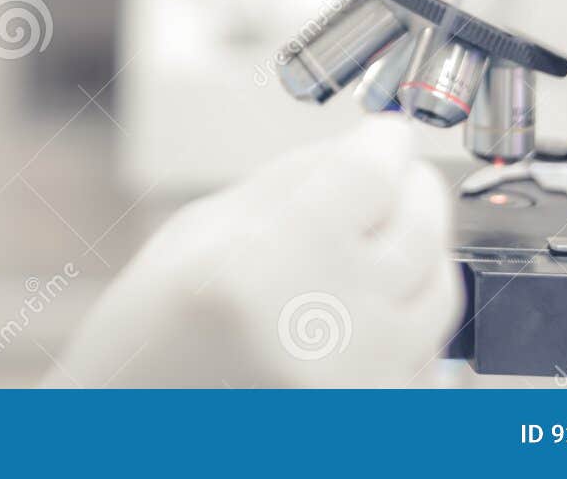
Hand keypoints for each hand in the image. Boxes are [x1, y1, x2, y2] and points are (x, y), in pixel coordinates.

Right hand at [51, 115, 463, 386]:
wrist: (127, 433)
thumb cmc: (150, 333)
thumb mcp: (200, 231)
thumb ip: (293, 179)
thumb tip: (374, 143)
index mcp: (263, 270)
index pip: (371, 177)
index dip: (387, 141)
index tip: (387, 133)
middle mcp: (320, 335)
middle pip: (421, 229)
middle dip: (415, 188)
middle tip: (397, 177)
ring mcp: (355, 393)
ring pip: (438, 292)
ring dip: (421, 253)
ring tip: (380, 241)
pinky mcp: (374, 426)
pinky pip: (426, 353)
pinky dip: (408, 318)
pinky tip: (365, 310)